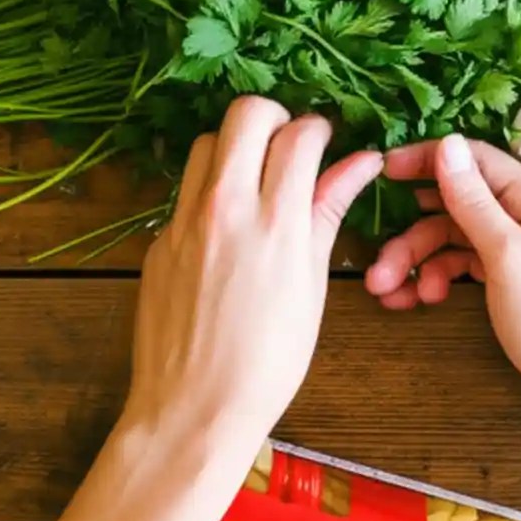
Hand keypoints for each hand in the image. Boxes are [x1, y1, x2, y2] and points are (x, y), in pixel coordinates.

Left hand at [127, 96, 382, 444]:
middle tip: (289, 146)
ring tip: (255, 181)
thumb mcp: (313, 284)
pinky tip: (227, 228)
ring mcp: (184, 221)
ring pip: (206, 142)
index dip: (320, 129)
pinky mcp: (158, 239)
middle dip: (274, 118)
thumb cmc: (271, 360)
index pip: (299, 134)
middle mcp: (225, 207)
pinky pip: (185, 191)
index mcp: (276, 221)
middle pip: (245, 113)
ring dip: (235, 146)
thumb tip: (362, 163)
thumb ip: (329, 212)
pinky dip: (210, 191)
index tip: (326, 142)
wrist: (195, 407)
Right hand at [365, 134, 520, 428]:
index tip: (382, 171)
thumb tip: (448, 145)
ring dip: (422, 262)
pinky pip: (472, 267)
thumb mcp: (509, 256)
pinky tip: (423, 299)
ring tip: (391, 294)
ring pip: (460, 241)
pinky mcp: (520, 284)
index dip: (427, 161)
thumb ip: (474, 201)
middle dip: (414, 233)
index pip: (475, 160)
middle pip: (460, 206)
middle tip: (378, 266)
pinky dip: (444, 279)